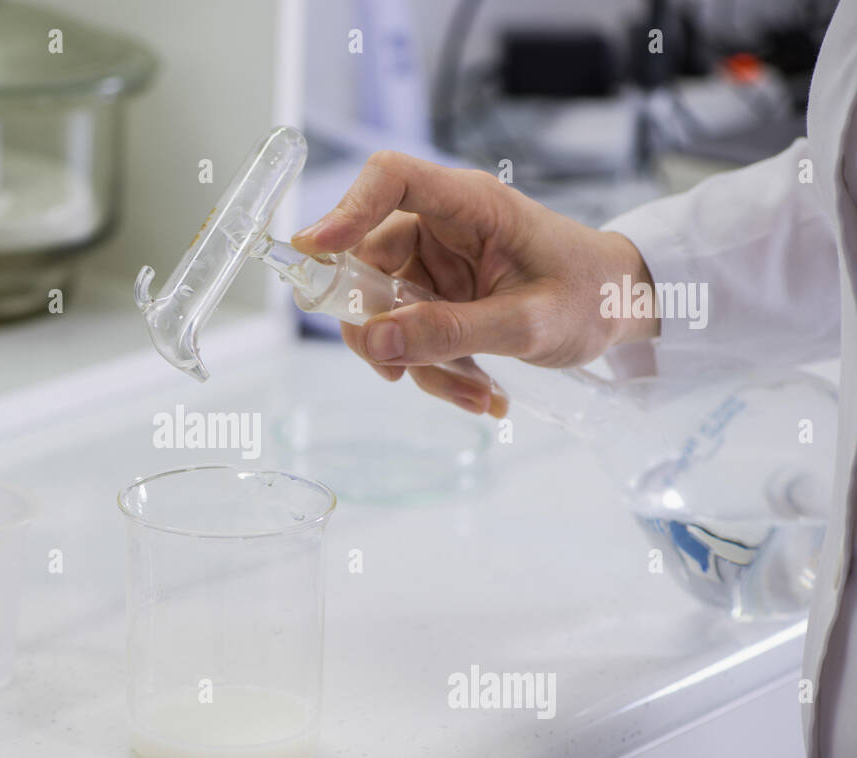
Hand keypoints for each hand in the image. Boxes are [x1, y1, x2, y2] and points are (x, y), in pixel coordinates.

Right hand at [291, 151, 656, 415]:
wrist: (626, 309)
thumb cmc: (592, 295)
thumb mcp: (528, 323)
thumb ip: (449, 331)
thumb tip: (374, 341)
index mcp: (470, 205)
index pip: (391, 179)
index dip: (346, 209)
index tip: (315, 253)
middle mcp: (443, 227)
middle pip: (367, 261)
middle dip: (378, 326)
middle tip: (395, 372)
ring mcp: (437, 266)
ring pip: (384, 312)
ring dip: (417, 363)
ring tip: (475, 395)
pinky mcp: (439, 300)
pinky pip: (409, 337)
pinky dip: (435, 371)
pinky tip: (480, 394)